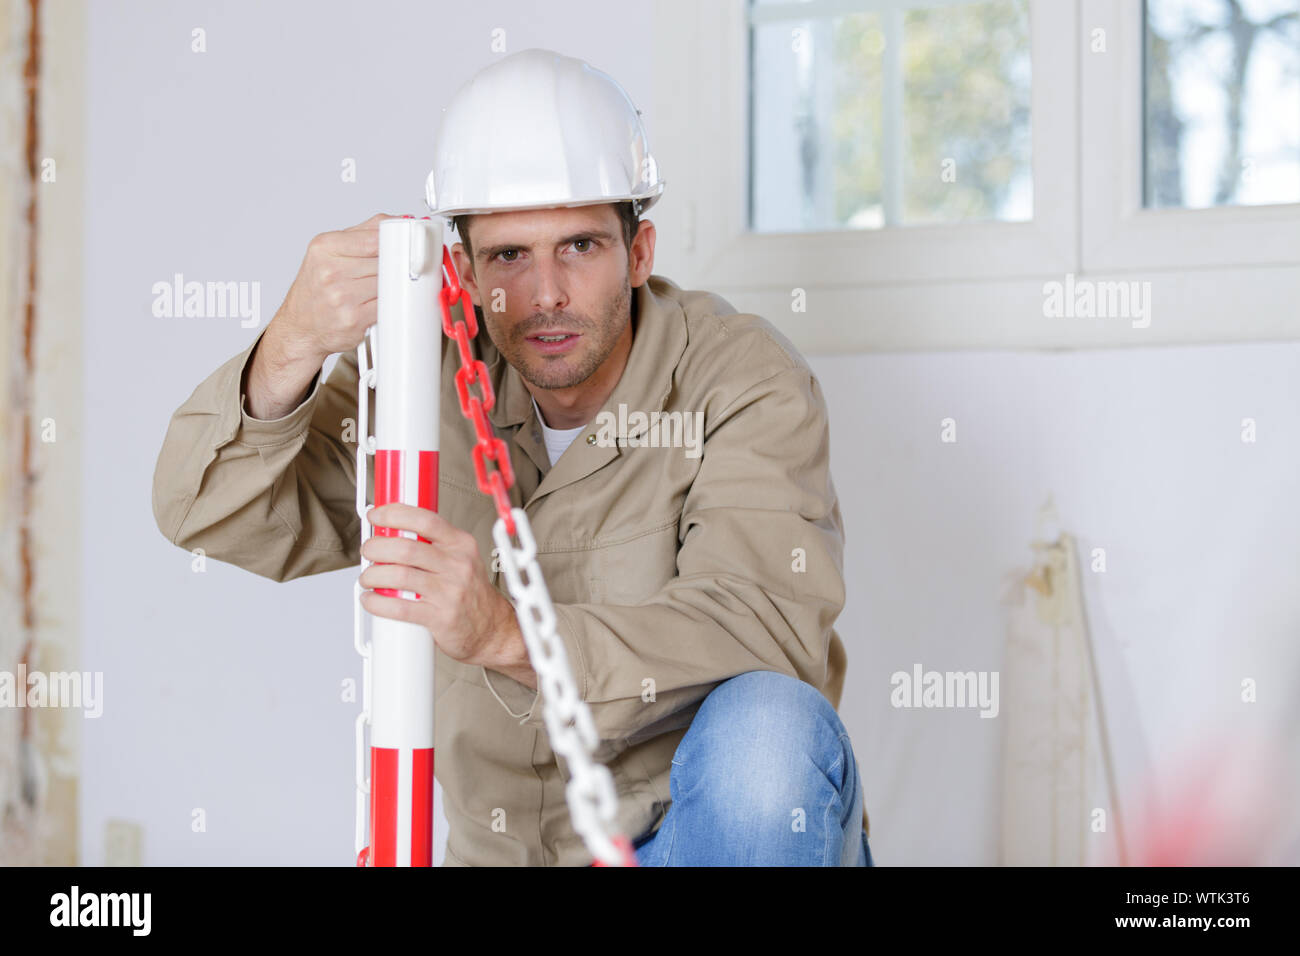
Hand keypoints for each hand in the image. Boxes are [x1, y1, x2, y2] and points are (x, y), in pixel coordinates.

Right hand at [274, 212, 394, 363]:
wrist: (301, 326)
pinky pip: (387, 306)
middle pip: (386, 261)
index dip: (398, 241)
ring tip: (389, 285)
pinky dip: (393, 303)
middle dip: (398, 264)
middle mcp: (331, 271)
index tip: (411, 243)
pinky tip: (386, 301)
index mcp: (325, 247)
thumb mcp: (329, 251)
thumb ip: (363, 233)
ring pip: (390, 282)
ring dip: (397, 285)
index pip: (376, 237)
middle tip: (403, 267)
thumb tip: (397, 220)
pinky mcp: (354, 319)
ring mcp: (342, 296)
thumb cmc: (315, 289)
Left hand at [358, 503, 534, 686]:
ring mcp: (449, 592)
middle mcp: (457, 565)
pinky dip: (377, 603)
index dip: (394, 515)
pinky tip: (371, 600)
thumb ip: (432, 545)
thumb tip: (393, 533)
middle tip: (368, 551)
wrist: (493, 629)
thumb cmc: (472, 594)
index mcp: (461, 545)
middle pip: (406, 548)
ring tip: (368, 578)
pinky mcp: (440, 618)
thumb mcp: (461, 559)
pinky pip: (399, 608)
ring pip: (399, 576)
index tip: (376, 517)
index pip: (425, 520)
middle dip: (376, 548)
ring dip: (372, 575)